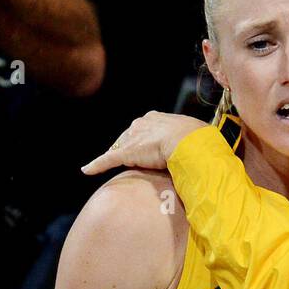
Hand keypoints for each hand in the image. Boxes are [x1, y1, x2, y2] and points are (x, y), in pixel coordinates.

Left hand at [81, 112, 207, 176]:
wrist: (188, 141)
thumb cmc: (196, 138)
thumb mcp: (193, 135)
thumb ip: (188, 141)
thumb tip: (201, 148)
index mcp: (155, 118)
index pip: (143, 129)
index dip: (142, 140)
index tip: (144, 150)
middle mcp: (141, 124)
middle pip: (128, 137)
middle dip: (127, 148)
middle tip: (130, 161)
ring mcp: (133, 138)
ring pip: (118, 148)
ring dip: (115, 157)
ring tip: (109, 167)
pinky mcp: (126, 153)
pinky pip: (107, 159)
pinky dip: (96, 165)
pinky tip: (86, 171)